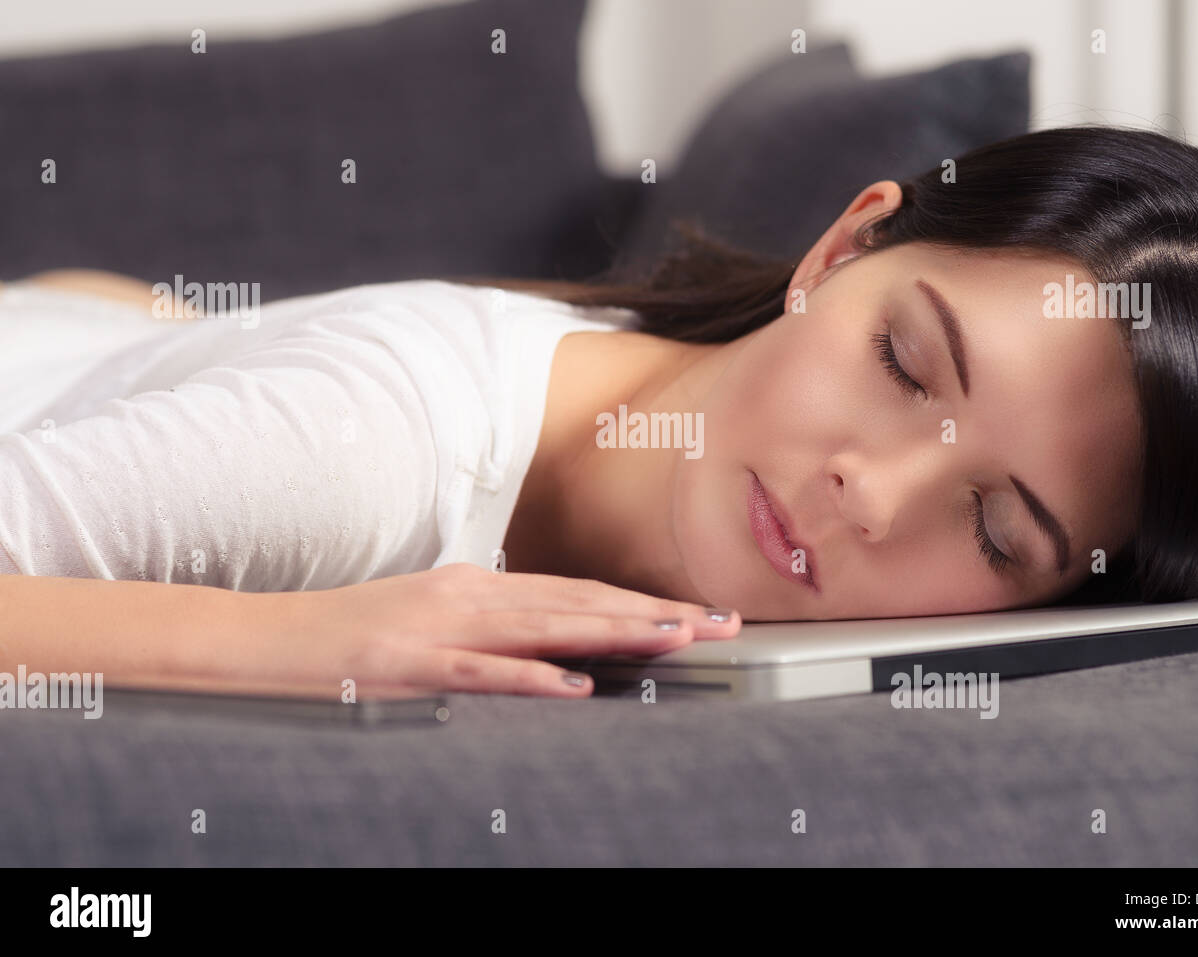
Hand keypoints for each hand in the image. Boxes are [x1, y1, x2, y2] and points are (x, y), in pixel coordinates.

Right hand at [257, 563, 740, 697]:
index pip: (577, 592)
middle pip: (577, 603)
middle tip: (718, 623)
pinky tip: (573, 687)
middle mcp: (469, 596)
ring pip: (544, 628)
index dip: (640, 601)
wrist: (265, 641)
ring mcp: (439, 628)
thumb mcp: (433, 619)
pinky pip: (479, 675)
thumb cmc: (352, 635)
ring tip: (674, 639)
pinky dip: (529, 679)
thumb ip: (493, 627)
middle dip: (653, 614)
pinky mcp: (408, 665)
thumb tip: (556, 645)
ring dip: (615, 634)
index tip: (697, 612)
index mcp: (478, 586)